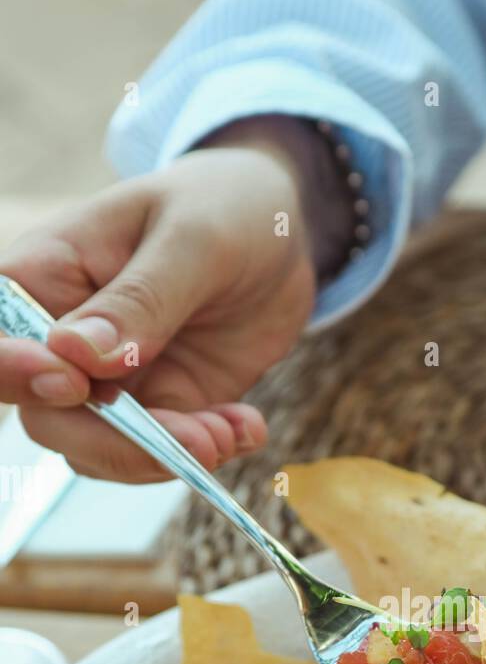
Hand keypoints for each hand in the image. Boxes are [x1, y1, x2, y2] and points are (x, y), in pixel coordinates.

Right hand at [0, 116, 349, 481]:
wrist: (281, 234)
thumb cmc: (222, 207)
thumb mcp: (191, 239)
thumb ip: (139, 298)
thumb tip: (76, 353)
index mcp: (44, 277)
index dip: (15, 374)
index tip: (73, 384)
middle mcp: (65, 340)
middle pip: (50, 417)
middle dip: (118, 442)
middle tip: (195, 438)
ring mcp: (112, 381)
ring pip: (104, 451)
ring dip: (166, 457)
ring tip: (230, 431)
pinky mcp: (160, 407)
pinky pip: (160, 454)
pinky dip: (204, 452)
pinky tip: (246, 426)